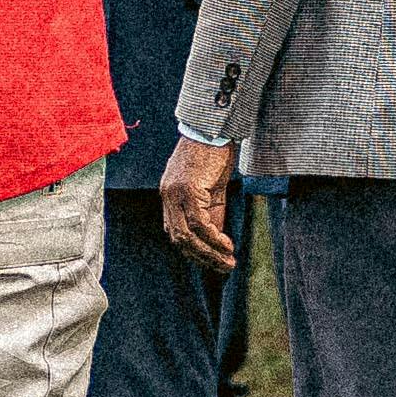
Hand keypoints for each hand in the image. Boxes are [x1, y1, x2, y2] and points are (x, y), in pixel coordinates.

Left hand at [162, 138, 237, 271]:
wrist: (214, 129)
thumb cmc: (214, 155)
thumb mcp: (211, 190)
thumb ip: (211, 214)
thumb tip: (218, 242)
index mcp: (169, 196)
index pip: (175, 232)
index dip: (193, 251)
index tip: (211, 261)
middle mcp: (167, 196)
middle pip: (178, 238)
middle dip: (201, 257)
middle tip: (223, 267)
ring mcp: (174, 193)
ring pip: (187, 234)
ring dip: (208, 252)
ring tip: (228, 261)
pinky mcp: (187, 190)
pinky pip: (198, 223)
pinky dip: (213, 238)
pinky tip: (227, 244)